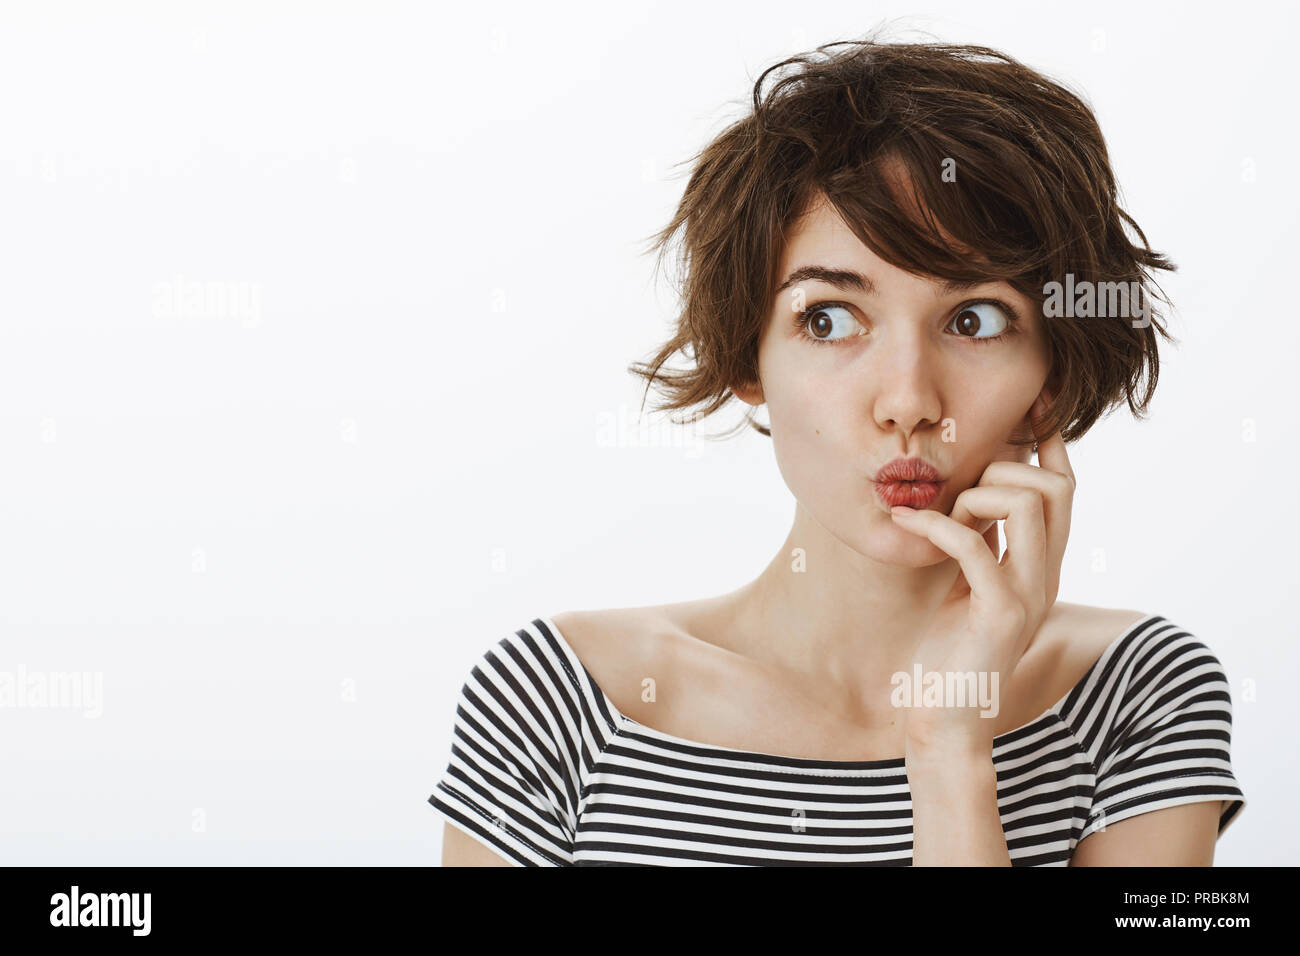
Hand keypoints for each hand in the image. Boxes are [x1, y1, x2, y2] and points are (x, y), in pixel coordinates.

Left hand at [887, 393, 1075, 754]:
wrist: (943, 719)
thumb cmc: (946, 651)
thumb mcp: (967, 582)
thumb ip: (982, 541)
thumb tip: (976, 488)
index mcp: (1041, 564)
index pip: (1064, 488)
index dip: (1047, 443)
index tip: (1023, 410)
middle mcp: (1047, 575)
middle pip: (1056, 486)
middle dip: (1002, 469)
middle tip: (956, 496)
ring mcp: (1029, 595)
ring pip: (1028, 503)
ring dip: (974, 495)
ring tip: (935, 517)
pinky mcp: (1001, 615)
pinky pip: (975, 545)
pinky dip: (936, 524)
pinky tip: (904, 523)